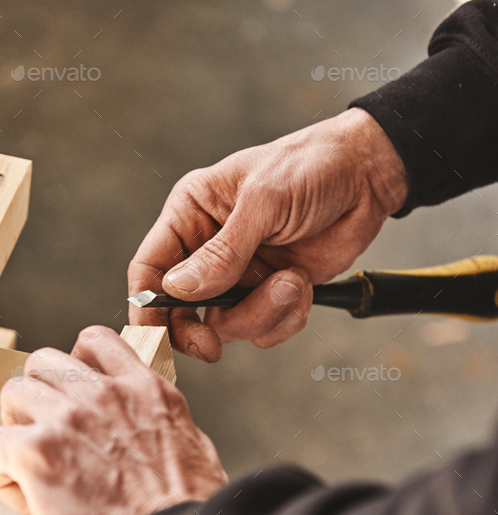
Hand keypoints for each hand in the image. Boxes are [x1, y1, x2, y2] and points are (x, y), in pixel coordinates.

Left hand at [0, 327, 226, 514]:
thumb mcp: (195, 451)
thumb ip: (165, 428)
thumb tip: (151, 439)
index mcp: (148, 393)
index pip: (97, 343)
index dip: (75, 364)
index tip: (72, 388)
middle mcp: (108, 395)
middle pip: (44, 361)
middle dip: (41, 393)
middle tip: (47, 430)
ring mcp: (71, 418)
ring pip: (14, 391)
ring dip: (16, 425)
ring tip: (29, 461)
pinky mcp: (39, 452)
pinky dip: (1, 471)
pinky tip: (22, 493)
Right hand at [128, 107, 406, 361]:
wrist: (368, 177)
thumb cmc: (310, 167)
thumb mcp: (264, 201)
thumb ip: (223, 251)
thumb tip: (179, 290)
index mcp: (191, 214)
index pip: (150, 268)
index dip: (146, 308)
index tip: (154, 339)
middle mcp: (209, 248)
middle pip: (180, 310)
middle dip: (198, 331)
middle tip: (213, 347)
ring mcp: (241, 274)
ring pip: (228, 325)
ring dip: (262, 313)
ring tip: (292, 281)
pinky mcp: (272, 291)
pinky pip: (265, 329)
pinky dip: (287, 317)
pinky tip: (304, 286)